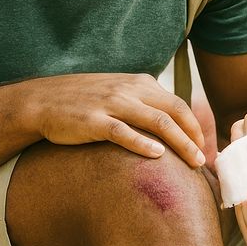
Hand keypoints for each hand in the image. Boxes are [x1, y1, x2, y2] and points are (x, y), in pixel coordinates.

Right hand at [28, 72, 206, 167]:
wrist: (42, 100)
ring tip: (193, 162)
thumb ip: (144, 101)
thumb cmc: (84, 100)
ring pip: (157, 122)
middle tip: (204, 159)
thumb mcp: (119, 91)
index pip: (178, 103)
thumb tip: (171, 122)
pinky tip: (158, 156)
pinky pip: (123, 132)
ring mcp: (112, 104)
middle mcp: (130, 90)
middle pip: (174, 112)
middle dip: (194, 137)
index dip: (195, 126)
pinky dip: (143, 144)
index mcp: (139, 83)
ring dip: (179, 143)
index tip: (204, 147)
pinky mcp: (93, 121)